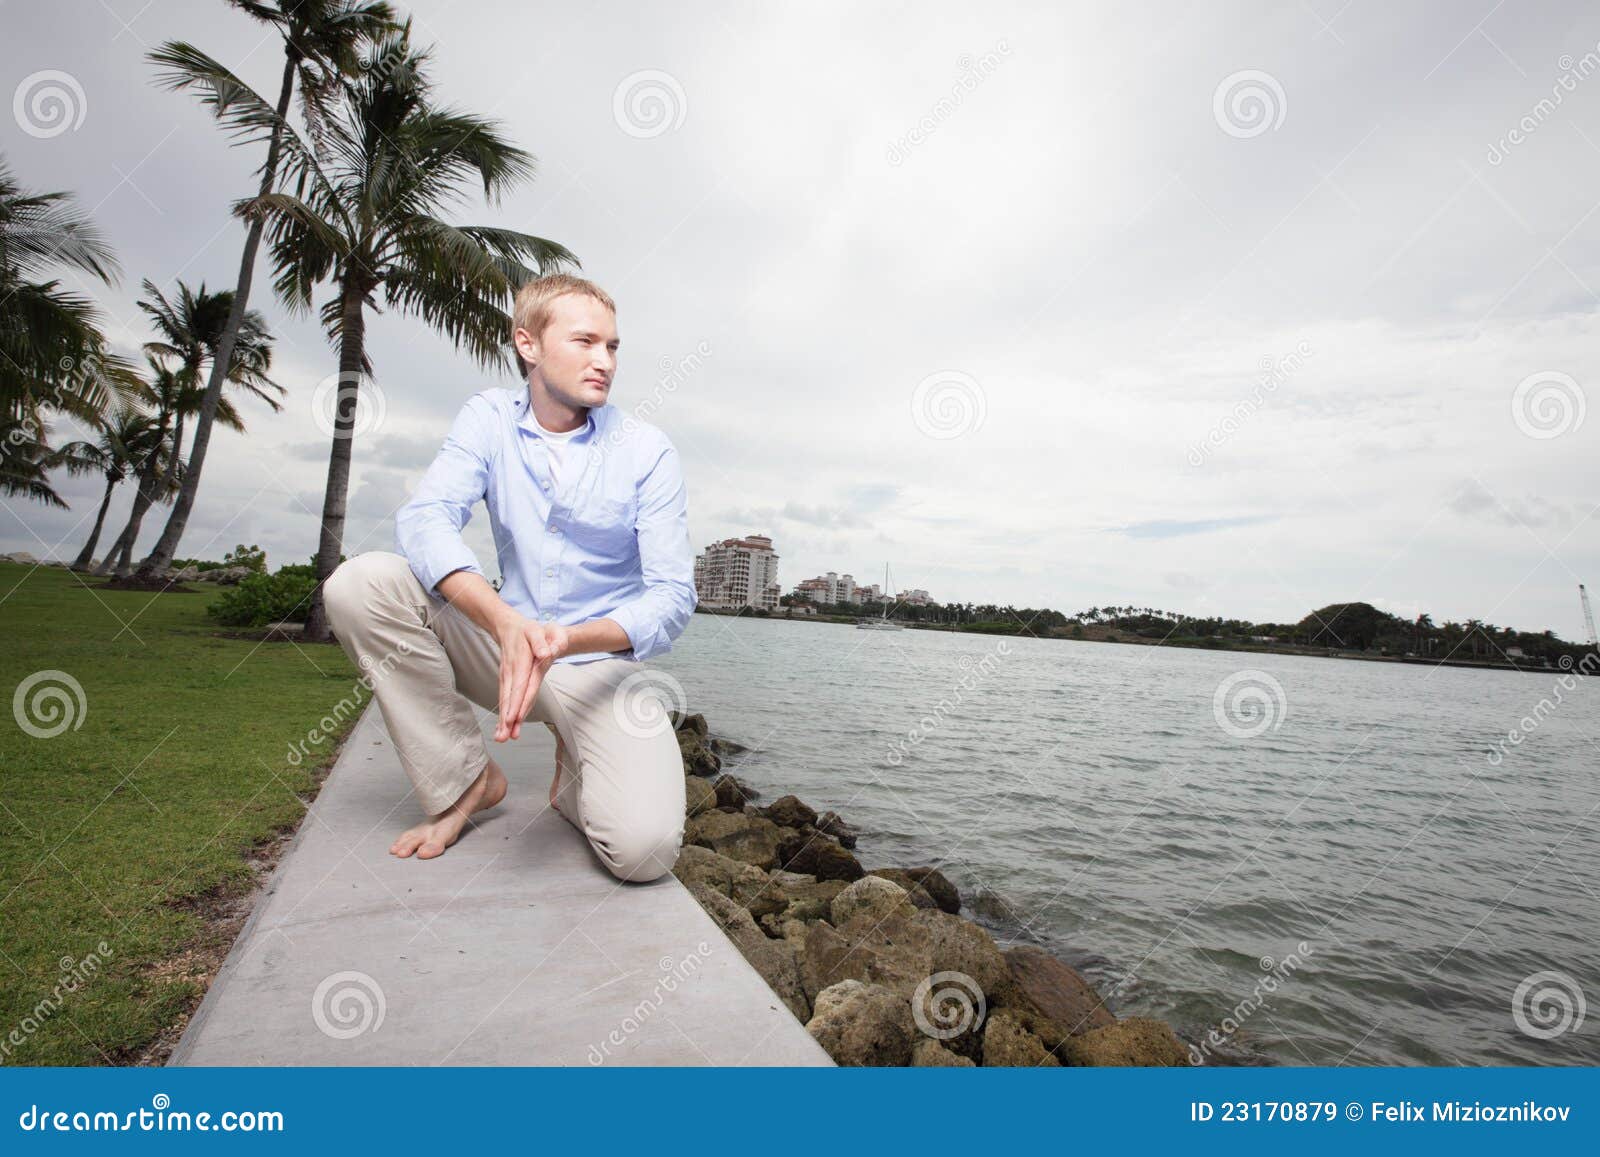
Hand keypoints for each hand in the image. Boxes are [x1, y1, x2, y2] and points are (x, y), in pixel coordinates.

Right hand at [493, 615, 570, 740]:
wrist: (509, 626)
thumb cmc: (530, 630)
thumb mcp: (540, 630)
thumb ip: (543, 641)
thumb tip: (548, 654)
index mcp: (522, 660)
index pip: (520, 684)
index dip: (516, 702)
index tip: (512, 717)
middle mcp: (512, 671)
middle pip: (510, 697)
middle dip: (507, 718)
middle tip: (505, 736)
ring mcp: (506, 676)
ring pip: (505, 700)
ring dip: (503, 720)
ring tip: (502, 738)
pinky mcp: (505, 681)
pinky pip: (505, 699)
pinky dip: (503, 714)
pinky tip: (502, 729)